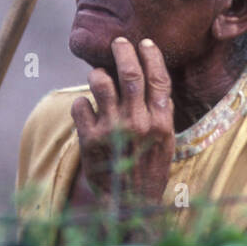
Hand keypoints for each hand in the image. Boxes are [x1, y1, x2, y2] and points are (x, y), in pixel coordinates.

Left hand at [70, 37, 175, 223]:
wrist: (127, 203)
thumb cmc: (148, 170)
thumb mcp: (166, 144)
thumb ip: (163, 114)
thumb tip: (159, 87)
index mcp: (160, 123)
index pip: (158, 79)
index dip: (151, 56)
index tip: (145, 43)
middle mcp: (138, 123)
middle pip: (129, 74)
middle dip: (123, 51)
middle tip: (118, 42)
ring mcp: (112, 130)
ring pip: (101, 82)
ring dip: (98, 73)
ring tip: (99, 75)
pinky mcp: (89, 139)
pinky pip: (80, 104)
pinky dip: (81, 103)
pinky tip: (86, 110)